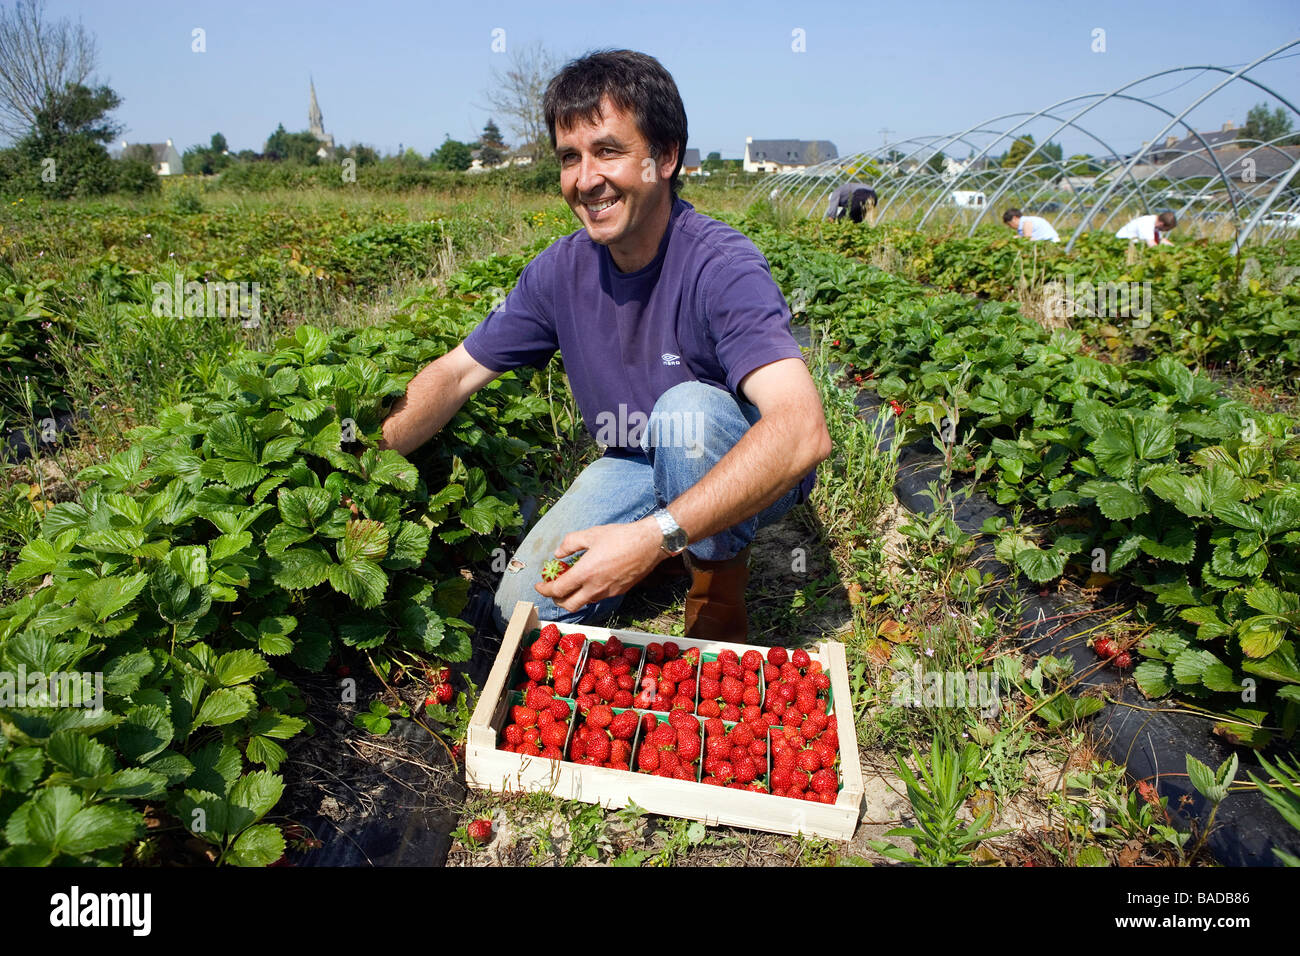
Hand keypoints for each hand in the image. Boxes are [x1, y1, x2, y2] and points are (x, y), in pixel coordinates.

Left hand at [535, 517, 664, 612]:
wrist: (650, 544)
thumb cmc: (621, 537)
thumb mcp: (591, 534)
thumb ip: (570, 544)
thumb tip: (558, 553)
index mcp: (585, 573)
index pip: (558, 590)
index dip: (544, 589)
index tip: (539, 585)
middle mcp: (595, 588)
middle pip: (568, 605)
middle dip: (557, 599)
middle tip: (553, 588)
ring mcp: (608, 592)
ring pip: (584, 602)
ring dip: (573, 596)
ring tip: (572, 581)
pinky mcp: (618, 592)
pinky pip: (598, 597)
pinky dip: (588, 592)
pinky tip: (591, 578)